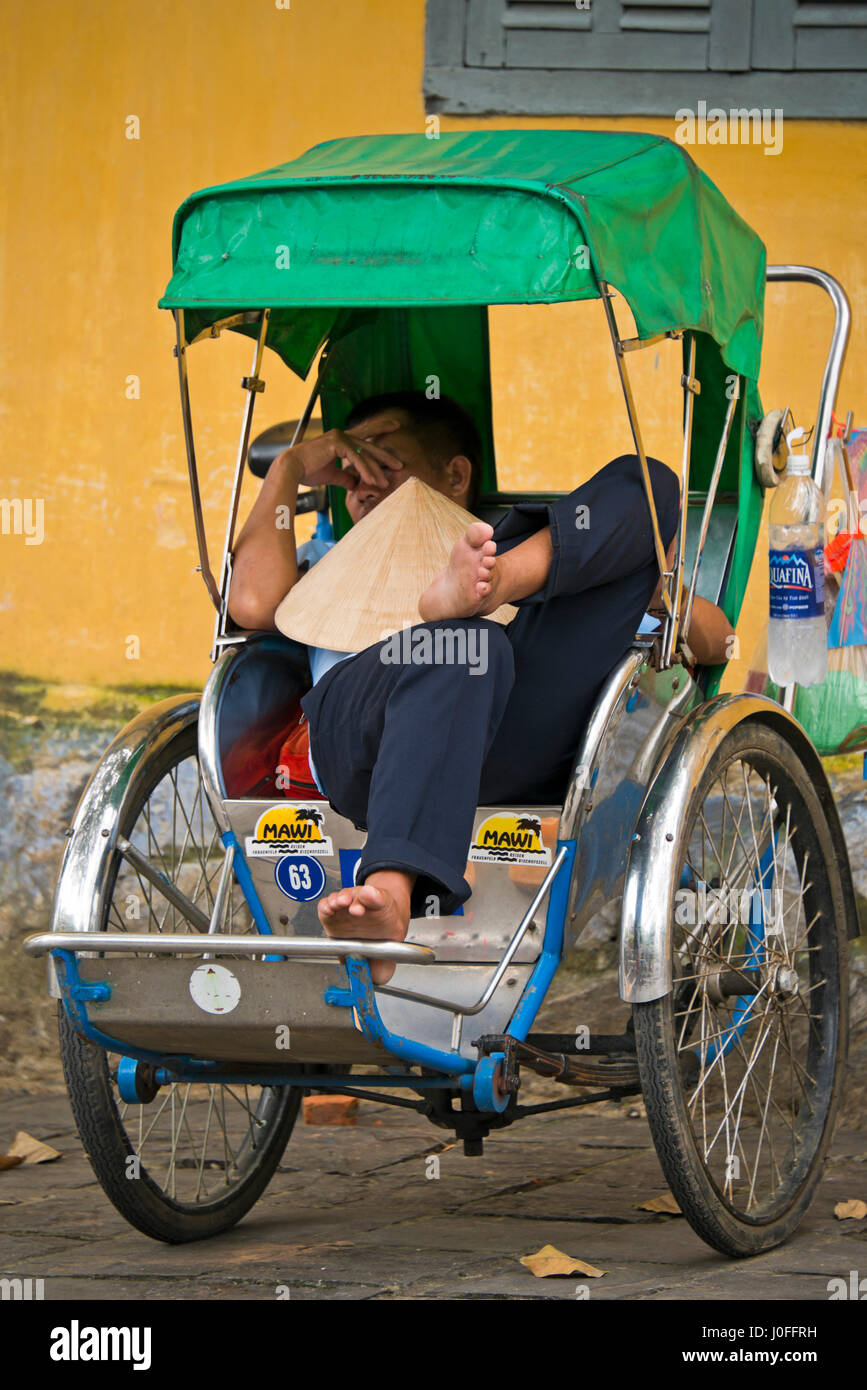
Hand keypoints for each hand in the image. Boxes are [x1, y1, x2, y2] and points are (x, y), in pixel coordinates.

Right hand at [279, 413, 404, 492]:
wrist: (291, 470)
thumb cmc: (308, 471)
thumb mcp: (331, 475)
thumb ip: (345, 477)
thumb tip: (355, 484)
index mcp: (341, 440)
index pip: (365, 434)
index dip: (380, 428)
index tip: (396, 425)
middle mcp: (342, 435)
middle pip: (370, 444)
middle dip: (386, 454)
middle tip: (400, 464)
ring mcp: (340, 437)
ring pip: (365, 454)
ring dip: (376, 470)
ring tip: (385, 482)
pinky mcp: (337, 443)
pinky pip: (357, 458)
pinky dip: (365, 470)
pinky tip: (373, 480)